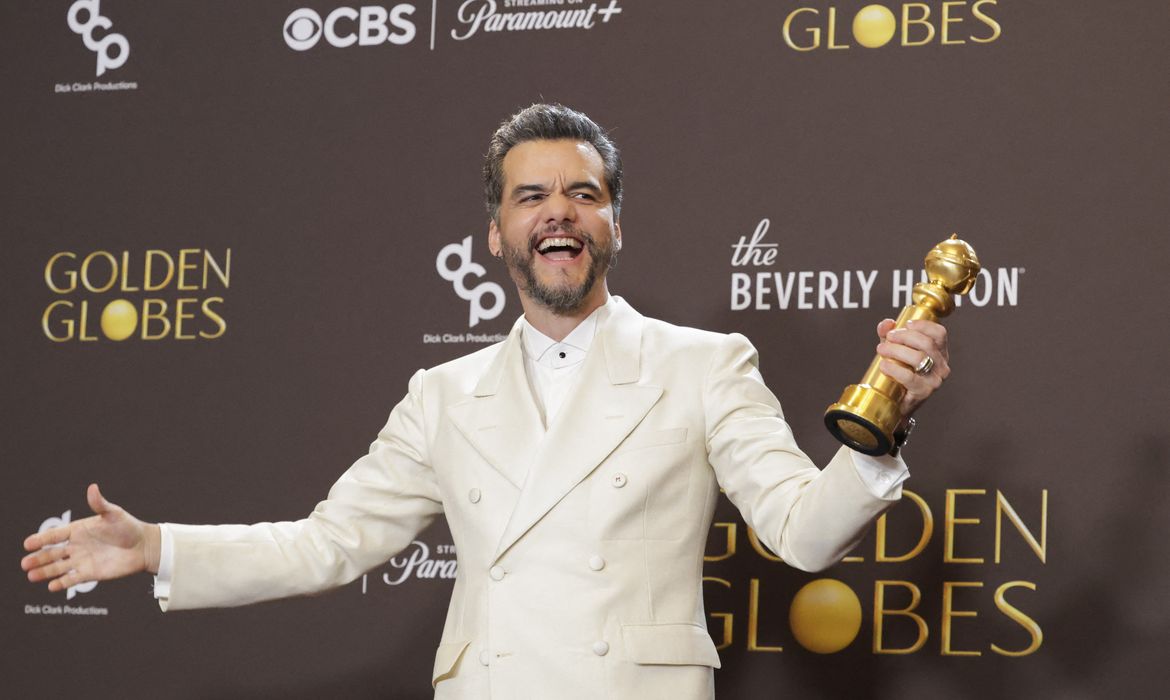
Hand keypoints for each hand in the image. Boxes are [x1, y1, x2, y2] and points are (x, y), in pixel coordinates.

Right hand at [21, 484, 159, 592]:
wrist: (144, 546)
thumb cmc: (129, 527)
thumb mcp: (113, 514)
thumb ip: (100, 504)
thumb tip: (92, 487)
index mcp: (79, 530)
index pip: (55, 535)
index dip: (41, 539)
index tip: (28, 543)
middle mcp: (77, 546)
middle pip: (52, 553)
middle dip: (38, 558)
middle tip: (25, 563)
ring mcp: (82, 560)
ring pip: (58, 567)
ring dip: (45, 572)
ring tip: (31, 576)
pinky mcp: (90, 574)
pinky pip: (72, 579)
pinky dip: (61, 583)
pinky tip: (51, 586)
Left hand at [875, 318, 949, 416]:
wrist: (895, 402)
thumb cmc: (899, 374)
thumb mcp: (895, 350)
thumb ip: (889, 335)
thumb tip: (886, 323)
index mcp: (940, 353)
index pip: (940, 333)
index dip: (923, 325)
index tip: (906, 324)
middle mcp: (941, 366)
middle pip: (926, 343)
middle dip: (904, 336)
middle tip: (888, 338)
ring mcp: (935, 379)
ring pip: (919, 357)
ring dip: (896, 350)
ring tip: (882, 349)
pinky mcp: (924, 391)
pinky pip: (909, 377)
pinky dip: (894, 368)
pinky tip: (884, 365)